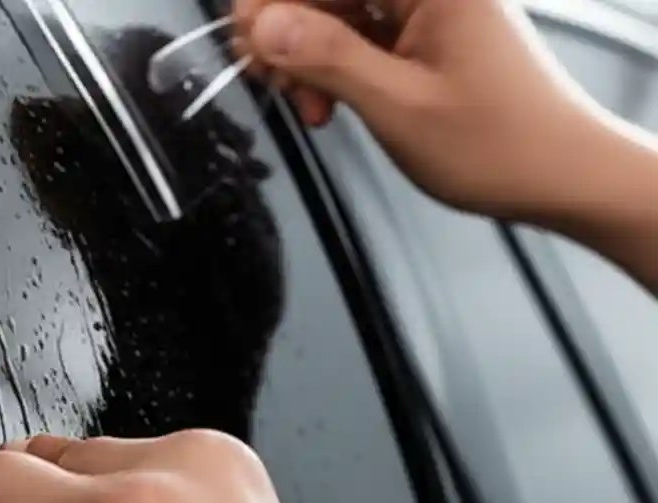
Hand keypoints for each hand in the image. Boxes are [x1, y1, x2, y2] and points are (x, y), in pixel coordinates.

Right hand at [233, 0, 604, 220]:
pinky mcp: (422, 29)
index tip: (252, 42)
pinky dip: (331, 64)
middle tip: (275, 83)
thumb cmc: (499, 145)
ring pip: (333, 8)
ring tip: (310, 107)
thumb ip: (326, 55)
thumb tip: (264, 23)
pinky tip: (328, 102)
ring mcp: (426, 4)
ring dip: (305, 54)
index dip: (272, 1)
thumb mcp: (398, 104)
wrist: (560, 176)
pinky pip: (355, 29)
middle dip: (286, 30)